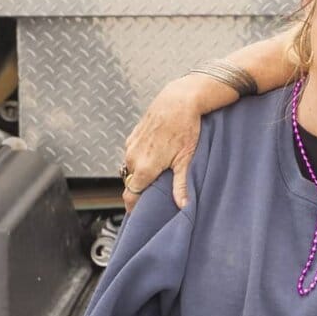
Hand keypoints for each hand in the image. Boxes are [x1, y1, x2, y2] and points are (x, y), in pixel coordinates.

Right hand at [122, 79, 210, 210]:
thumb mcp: (186, 160)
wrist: (178, 101)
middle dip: (141, 190)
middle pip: (132, 183)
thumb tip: (183, 206)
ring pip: (131, 169)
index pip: (131, 195)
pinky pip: (133, 155)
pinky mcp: (132, 137)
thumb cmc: (185, 129)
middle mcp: (132, 158)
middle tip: (156, 195)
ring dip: (141, 174)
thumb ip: (181, 185)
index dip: (134, 207)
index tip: (139, 215)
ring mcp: (130, 146)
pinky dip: (141, 160)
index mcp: (144, 168)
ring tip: (159, 175)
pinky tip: (157, 157)